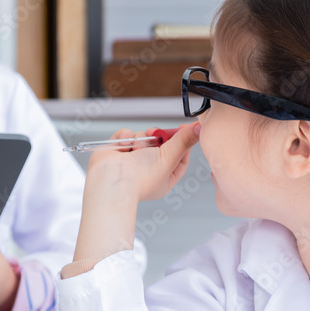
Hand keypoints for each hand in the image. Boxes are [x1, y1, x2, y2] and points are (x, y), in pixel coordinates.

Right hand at [69, 122, 200, 265]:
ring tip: (134, 149)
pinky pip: (125, 134)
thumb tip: (198, 129)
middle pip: (160, 143)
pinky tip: (123, 146)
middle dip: (157, 137)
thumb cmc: (140, 178)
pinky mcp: (116, 150)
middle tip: (155, 135)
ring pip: (142, 137)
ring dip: (139, 139)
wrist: (111, 181)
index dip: (182, 142)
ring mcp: (130, 159)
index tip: (184, 128)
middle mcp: (147, 168)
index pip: (179, 156)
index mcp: (164, 177)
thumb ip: (183, 142)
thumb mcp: (168, 158)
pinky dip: (124, 137)